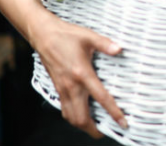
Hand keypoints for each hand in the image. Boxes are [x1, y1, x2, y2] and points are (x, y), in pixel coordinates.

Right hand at [32, 14, 126, 136]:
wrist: (43, 35)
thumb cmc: (65, 35)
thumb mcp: (89, 36)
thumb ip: (105, 44)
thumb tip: (119, 49)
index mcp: (82, 73)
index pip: (101, 98)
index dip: (113, 112)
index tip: (122, 122)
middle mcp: (71, 85)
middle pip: (81, 118)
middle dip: (94, 129)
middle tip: (107, 130)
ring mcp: (63, 88)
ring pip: (71, 117)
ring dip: (83, 125)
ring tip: (95, 126)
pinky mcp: (57, 88)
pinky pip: (64, 109)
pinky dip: (73, 116)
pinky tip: (82, 113)